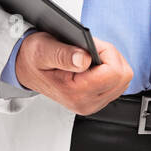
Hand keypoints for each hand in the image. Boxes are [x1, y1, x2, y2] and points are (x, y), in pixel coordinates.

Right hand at [15, 32, 133, 115]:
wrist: (27, 69)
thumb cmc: (34, 58)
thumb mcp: (43, 49)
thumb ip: (63, 54)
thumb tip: (85, 59)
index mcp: (75, 93)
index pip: (113, 72)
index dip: (106, 53)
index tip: (90, 47)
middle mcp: (86, 103)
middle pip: (122, 76)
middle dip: (111, 57)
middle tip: (90, 51)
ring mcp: (93, 103)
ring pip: (123, 80)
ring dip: (111, 62)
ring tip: (90, 57)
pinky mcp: (97, 100)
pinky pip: (117, 83)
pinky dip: (110, 69)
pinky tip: (93, 64)